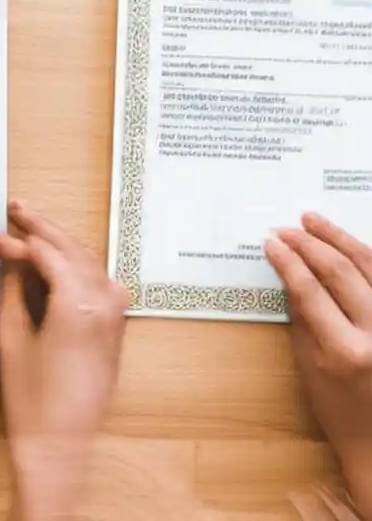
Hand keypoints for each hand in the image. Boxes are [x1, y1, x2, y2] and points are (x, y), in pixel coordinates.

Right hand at [0, 200, 129, 520]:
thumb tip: (10, 261)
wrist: (59, 443)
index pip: (45, 254)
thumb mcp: (11, 335)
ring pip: (89, 260)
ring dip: (61, 243)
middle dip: (42, 228)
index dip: (16, 240)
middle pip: (72, 248)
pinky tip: (59, 260)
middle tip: (16, 211)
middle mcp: (104, 306)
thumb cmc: (35, 401)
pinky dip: (77, 263)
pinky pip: (99, 280)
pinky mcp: (115, 328)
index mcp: (78, 306)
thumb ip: (12, 289)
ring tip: (33, 230)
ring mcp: (114, 317)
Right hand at [264, 214, 371, 517]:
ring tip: (316, 222)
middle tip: (289, 228)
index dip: (289, 261)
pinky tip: (353, 243)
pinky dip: (370, 257)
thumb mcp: (310, 368)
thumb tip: (289, 276)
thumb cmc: (340, 411)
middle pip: (342, 272)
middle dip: (311, 244)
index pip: (310, 290)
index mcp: (346, 351)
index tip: (272, 242)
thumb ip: (302, 319)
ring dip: (341, 239)